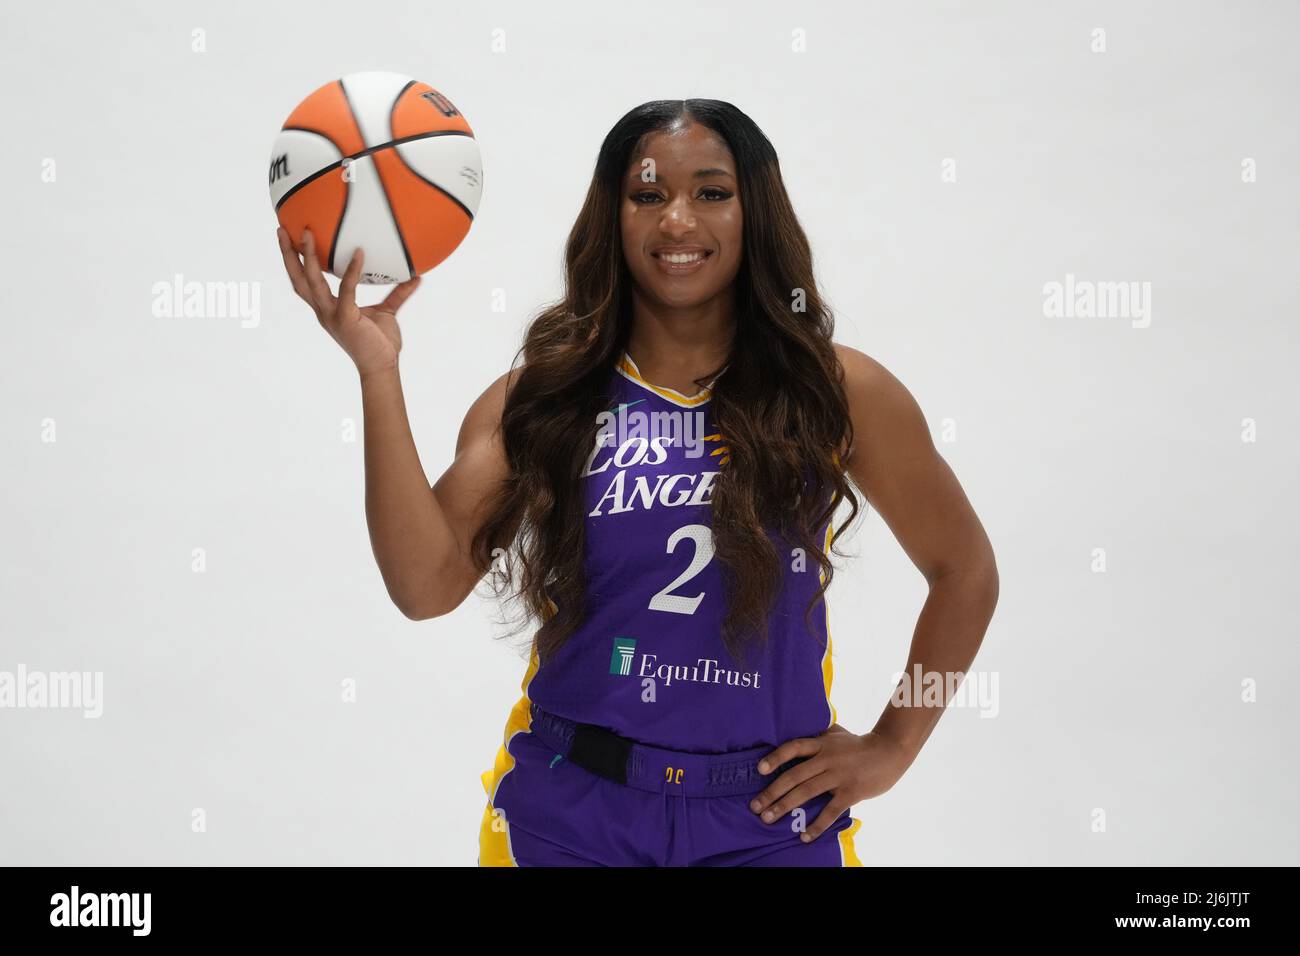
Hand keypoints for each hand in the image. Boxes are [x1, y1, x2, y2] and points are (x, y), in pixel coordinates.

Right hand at [276, 226, 421, 377]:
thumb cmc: (381, 343)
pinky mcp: (345, 319)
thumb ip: (398, 293)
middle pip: (298, 279)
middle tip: (282, 229)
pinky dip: (352, 271)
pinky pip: (347, 290)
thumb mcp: (387, 311)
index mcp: (328, 308)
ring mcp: (331, 315)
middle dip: (288, 255)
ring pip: (312, 281)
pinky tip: (359, 253)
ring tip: (307, 233)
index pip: (304, 281)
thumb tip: (416, 277)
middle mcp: (324, 310)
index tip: (289, 239)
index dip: (294, 262)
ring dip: (309, 257)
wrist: (382, 367)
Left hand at [749, 724, 911, 842]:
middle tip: (755, 806)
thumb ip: (817, 735)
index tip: (759, 770)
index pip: (794, 748)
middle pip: (794, 776)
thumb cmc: (858, 744)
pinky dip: (817, 825)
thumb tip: (796, 733)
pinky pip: (831, 811)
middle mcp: (827, 759)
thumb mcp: (836, 733)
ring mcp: (839, 776)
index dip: (776, 758)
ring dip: (785, 807)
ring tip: (768, 819)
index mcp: (821, 744)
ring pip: (807, 793)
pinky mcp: (851, 792)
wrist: (889, 751)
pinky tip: (804, 836)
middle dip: (772, 792)